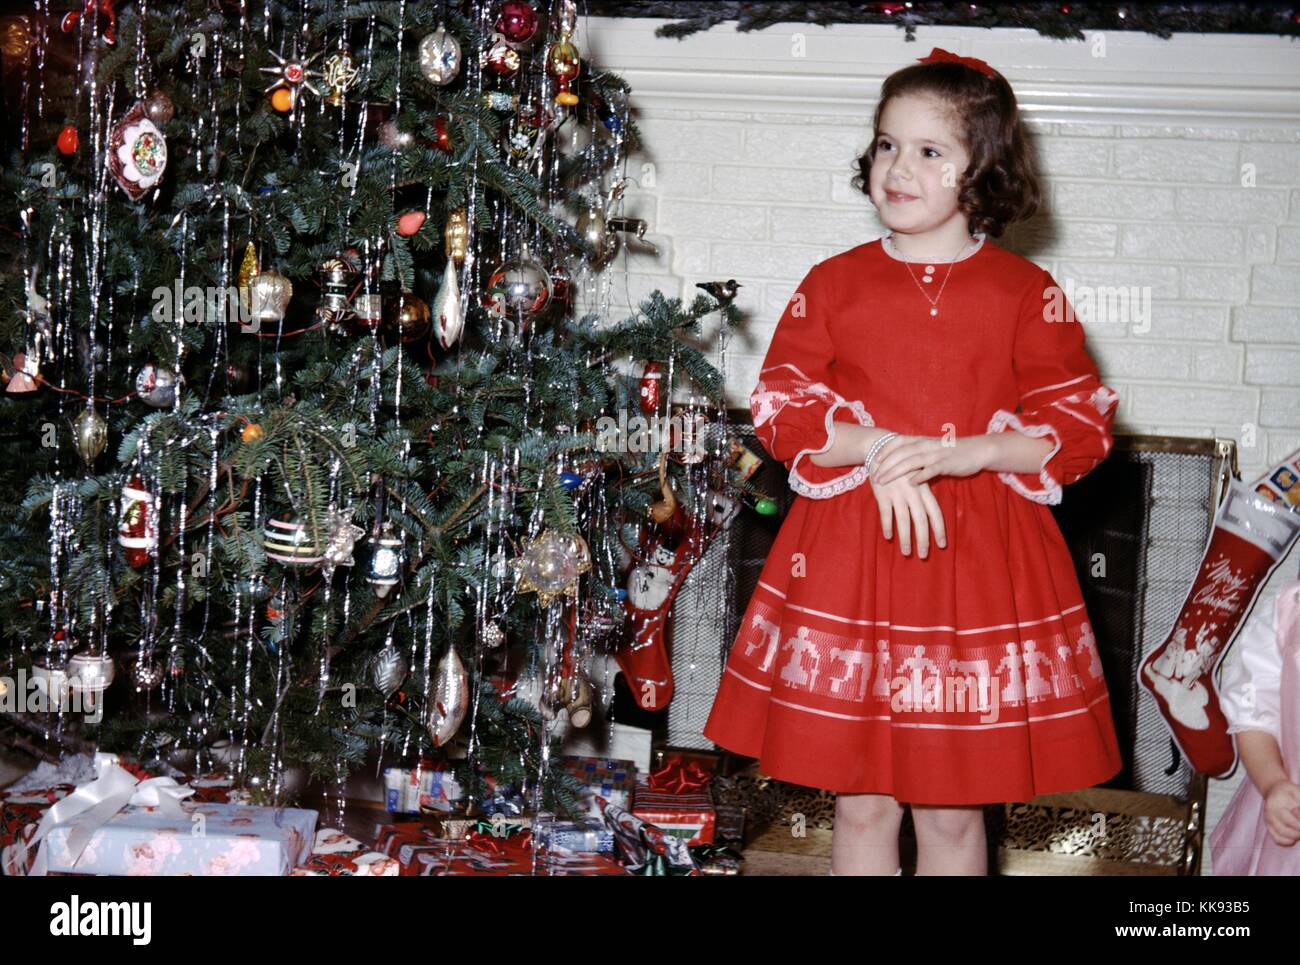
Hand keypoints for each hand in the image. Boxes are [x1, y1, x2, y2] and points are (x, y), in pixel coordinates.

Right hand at [868, 471, 946, 558]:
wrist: (881, 451)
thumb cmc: (901, 468)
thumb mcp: (917, 478)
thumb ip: (924, 495)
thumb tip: (931, 516)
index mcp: (923, 489)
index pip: (935, 513)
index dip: (939, 529)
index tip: (942, 545)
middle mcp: (913, 493)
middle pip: (921, 520)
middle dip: (923, 539)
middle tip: (924, 556)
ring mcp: (897, 494)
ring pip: (903, 520)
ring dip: (905, 538)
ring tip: (906, 553)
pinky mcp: (883, 494)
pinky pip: (886, 513)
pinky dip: (887, 526)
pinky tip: (888, 537)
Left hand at [869, 434, 989, 486]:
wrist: (977, 450)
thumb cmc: (952, 451)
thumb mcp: (932, 448)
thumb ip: (917, 452)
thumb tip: (900, 461)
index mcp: (922, 440)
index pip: (899, 441)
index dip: (885, 450)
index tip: (874, 460)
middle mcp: (926, 445)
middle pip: (901, 453)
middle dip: (885, 464)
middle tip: (874, 476)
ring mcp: (936, 454)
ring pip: (911, 461)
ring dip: (895, 471)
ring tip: (883, 481)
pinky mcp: (946, 464)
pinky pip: (930, 470)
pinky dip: (919, 476)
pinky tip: (910, 484)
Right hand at [1262, 780, 1299, 846]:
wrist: (1274, 790)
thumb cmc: (1288, 792)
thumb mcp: (1296, 791)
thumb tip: (1299, 812)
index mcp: (1273, 805)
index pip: (1287, 820)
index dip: (1298, 824)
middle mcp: (1268, 815)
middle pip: (1283, 831)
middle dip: (1298, 832)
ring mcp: (1268, 822)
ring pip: (1280, 837)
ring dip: (1294, 837)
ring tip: (1299, 831)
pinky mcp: (1270, 828)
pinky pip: (1278, 840)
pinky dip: (1288, 841)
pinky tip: (1295, 836)